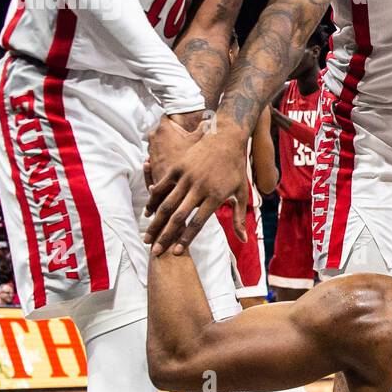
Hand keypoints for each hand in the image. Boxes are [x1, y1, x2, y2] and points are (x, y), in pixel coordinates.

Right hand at [145, 119, 249, 253]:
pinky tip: (148, 213)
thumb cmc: (235, 169)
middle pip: (179, 217)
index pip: (198, 222)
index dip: (186, 239)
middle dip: (166, 236)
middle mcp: (199, 187)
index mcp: (215, 196)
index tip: (175, 253)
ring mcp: (187, 176)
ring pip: (167, 203)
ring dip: (156, 222)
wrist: (226, 138)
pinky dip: (154, 200)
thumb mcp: (241, 193)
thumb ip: (239, 219)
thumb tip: (244, 241)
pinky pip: (162, 186)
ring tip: (147, 236)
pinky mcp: (178, 167)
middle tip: (155, 251)